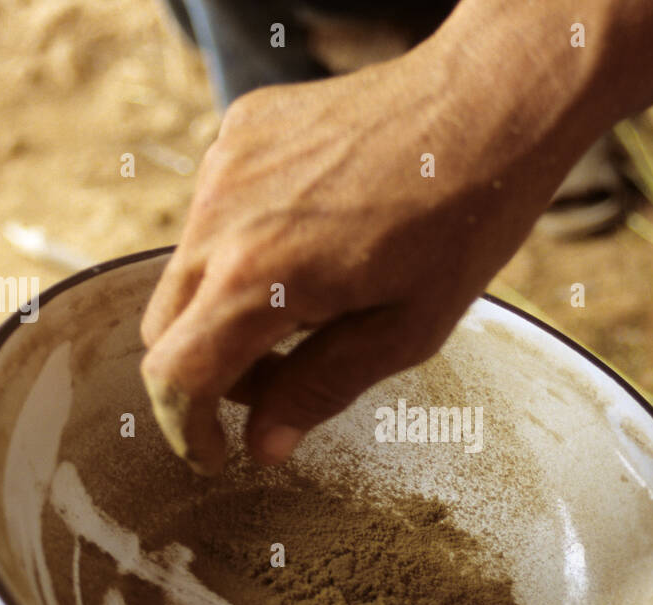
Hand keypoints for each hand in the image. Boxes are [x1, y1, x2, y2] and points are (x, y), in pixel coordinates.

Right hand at [139, 27, 599, 473]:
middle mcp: (223, 216)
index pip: (175, 374)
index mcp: (261, 277)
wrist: (486, 103)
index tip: (217, 453)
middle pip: (165, 327)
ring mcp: (225, 164)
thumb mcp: (406, 330)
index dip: (188, 427)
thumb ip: (321, 388)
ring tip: (312, 307)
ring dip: (226, 307)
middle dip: (208, 374)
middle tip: (278, 387)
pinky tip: (313, 241)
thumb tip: (263, 444)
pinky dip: (243, 246)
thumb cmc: (464, 221)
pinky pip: (215, 211)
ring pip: (187, 269)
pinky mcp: (240, 130)